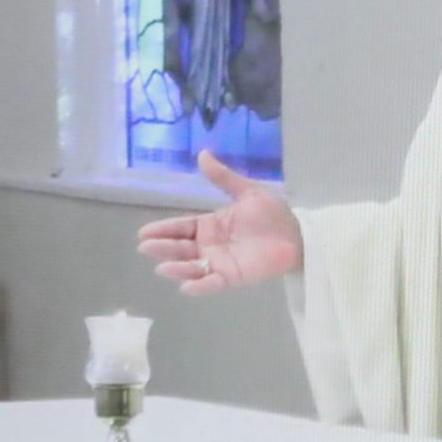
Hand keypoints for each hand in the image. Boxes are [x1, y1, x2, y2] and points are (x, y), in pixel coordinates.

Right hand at [137, 151, 302, 294]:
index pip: (181, 227)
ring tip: (163, 268)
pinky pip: (212, 284)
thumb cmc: (273, 214)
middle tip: (146, 247)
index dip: (163, 230)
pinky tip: (186, 287)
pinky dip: (199, 287)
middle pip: (181, 248)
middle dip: (163, 248)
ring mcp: (219, 263)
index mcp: (210, 225)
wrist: (298, 234)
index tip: (143, 233)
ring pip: (192, 267)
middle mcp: (209, 245)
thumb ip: (223, 177)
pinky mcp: (232, 277)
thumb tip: (202, 154)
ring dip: (177, 268)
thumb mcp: (247, 192)